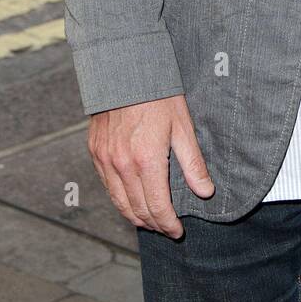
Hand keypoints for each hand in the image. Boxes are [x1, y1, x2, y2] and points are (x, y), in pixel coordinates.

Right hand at [88, 93, 214, 237]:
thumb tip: (205, 192)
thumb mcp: (183, 126)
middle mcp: (122, 165)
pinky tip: (131, 199)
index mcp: (146, 160)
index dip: (168, 224)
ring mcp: (105, 159)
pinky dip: (120, 199)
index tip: (178, 231)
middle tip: (167, 228)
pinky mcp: (95, 151)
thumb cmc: (158, 95)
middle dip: (154, 224)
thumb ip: (193, 163)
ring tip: (151, 221)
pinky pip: (107, 186)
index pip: (157, 207)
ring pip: (119, 202)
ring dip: (135, 216)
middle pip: (137, 210)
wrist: (125, 71)